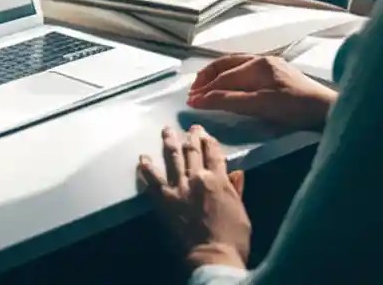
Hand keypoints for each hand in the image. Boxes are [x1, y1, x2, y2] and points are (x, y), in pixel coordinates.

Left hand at [137, 125, 250, 270]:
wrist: (212, 255)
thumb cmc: (233, 236)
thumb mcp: (240, 210)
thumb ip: (236, 189)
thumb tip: (237, 172)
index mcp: (219, 179)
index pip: (214, 154)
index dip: (210, 142)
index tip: (205, 134)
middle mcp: (198, 177)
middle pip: (193, 151)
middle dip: (191, 136)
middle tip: (189, 128)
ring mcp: (179, 187)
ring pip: (172, 158)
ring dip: (169, 142)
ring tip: (166, 130)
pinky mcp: (164, 199)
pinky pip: (152, 180)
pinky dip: (147, 168)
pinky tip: (142, 158)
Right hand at [187, 54, 336, 130]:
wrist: (328, 109)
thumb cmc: (295, 108)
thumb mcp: (260, 105)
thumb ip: (229, 100)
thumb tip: (200, 99)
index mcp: (257, 64)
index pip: (224, 77)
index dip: (205, 90)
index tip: (190, 102)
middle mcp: (262, 59)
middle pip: (226, 64)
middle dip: (207, 77)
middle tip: (193, 92)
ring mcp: (271, 64)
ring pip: (236, 64)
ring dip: (218, 75)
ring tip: (205, 88)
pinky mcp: (278, 73)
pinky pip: (246, 69)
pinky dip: (231, 76)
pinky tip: (229, 85)